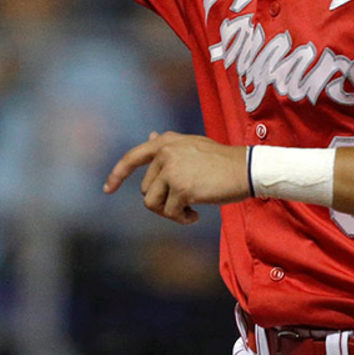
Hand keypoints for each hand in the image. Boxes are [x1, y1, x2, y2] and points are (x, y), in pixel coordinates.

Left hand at [103, 131, 248, 224]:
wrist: (246, 168)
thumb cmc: (221, 159)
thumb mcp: (192, 144)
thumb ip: (169, 143)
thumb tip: (151, 136)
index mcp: (165, 142)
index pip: (132, 157)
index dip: (117, 174)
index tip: (107, 189)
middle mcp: (165, 154)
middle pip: (146, 189)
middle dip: (162, 201)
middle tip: (183, 204)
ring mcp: (172, 171)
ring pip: (153, 203)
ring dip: (169, 213)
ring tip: (188, 211)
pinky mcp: (182, 189)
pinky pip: (170, 213)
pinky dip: (182, 219)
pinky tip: (196, 215)